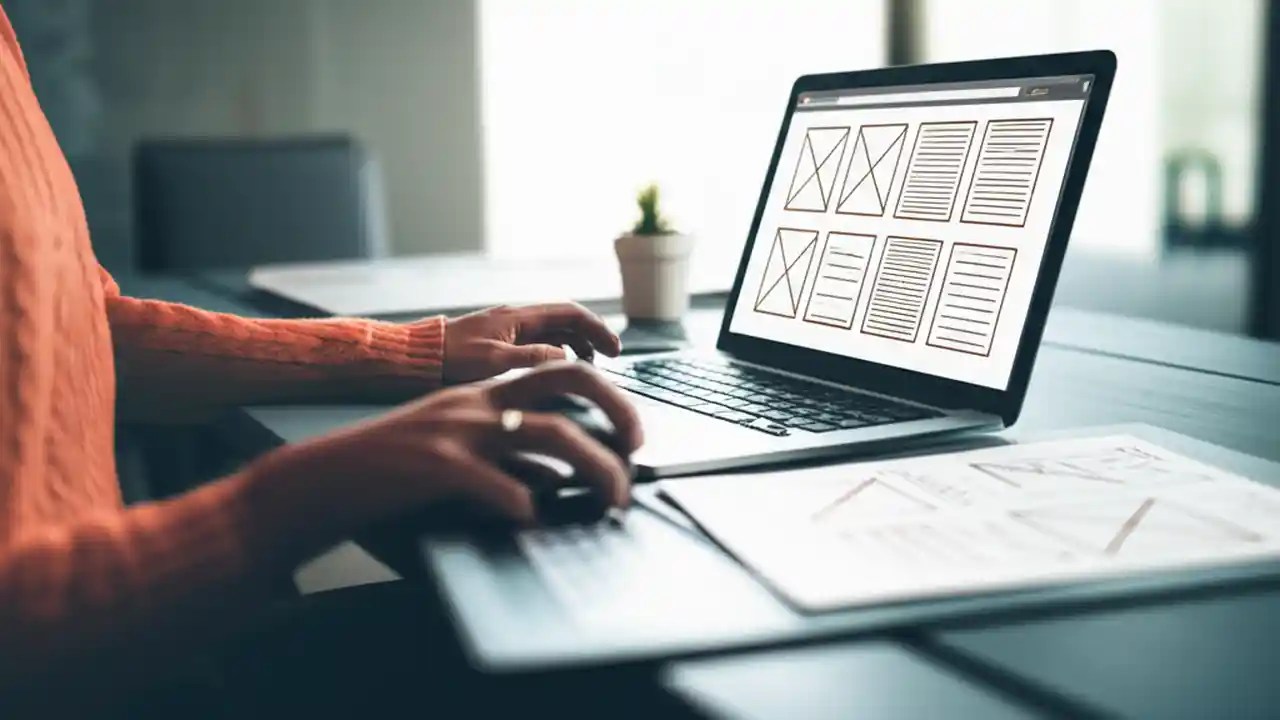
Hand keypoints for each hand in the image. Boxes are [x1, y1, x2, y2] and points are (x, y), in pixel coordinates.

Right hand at [252, 363, 642, 552]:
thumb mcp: (453, 451)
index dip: (609, 396)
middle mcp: (477, 403)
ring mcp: (459, 432)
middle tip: (638, 450)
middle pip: (568, 381)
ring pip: (553, 434)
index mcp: (482, 395)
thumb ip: (504, 457)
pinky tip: (534, 523)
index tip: (632, 433)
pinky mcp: (436, 467)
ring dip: (596, 467)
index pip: (560, 373)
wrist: (319, 482)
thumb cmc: (388, 474)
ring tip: (613, 499)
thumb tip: (557, 479)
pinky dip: (528, 506)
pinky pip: (501, 485)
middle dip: (618, 409)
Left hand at [443, 303, 621, 383]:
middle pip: (566, 321)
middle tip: (609, 358)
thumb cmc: (450, 358)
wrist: (418, 358)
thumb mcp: (494, 361)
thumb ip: (533, 357)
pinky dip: (557, 353)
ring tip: (588, 367)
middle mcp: (517, 319)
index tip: (614, 349)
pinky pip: (539, 343)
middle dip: (592, 336)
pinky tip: (558, 369)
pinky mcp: (501, 343)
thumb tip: (566, 356)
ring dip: (576, 345)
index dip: (597, 329)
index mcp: (518, 317)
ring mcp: (510, 330)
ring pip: (554, 332)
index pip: (570, 313)